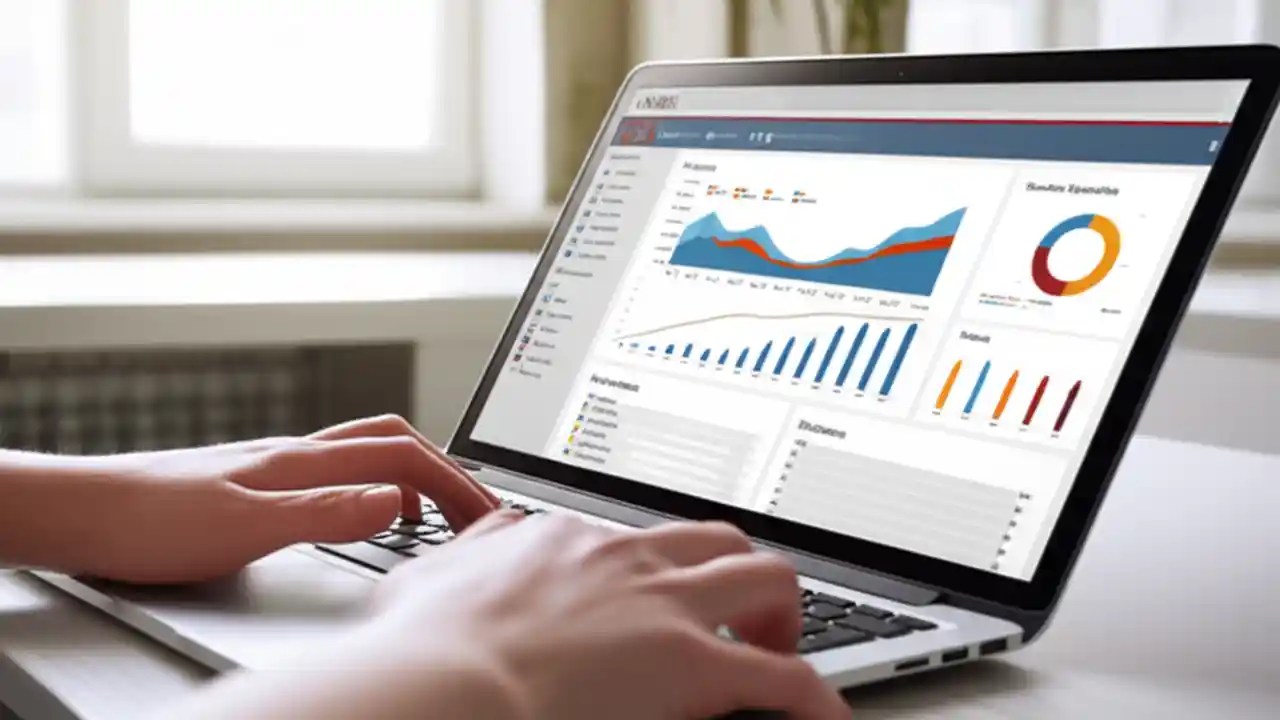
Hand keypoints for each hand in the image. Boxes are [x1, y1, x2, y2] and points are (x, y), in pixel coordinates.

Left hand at [8, 415, 498, 583]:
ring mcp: (279, 463)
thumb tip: (397, 502)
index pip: (402, 459)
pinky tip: (362, 512)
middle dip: (445, 469)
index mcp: (303, 461)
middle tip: (474, 507)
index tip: (485, 514)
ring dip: (413, 472)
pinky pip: (339, 470)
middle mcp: (297, 453)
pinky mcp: (261, 479)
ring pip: (366, 452)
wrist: (88, 511)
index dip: (454, 484)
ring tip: (435, 510)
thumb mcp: (248, 526)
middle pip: (393, 440)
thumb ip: (326, 512)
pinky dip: (375, 483)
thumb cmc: (154, 520)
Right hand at [363, 514, 850, 718]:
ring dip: (782, 613)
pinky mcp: (692, 664)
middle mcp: (628, 560)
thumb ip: (476, 548)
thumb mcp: (436, 573)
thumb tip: (493, 533)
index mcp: (571, 541)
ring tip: (782, 649)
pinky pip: (785, 678)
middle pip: (717, 540)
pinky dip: (815, 698)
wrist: (440, 686)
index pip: (640, 537)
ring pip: (764, 579)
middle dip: (739, 572)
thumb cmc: (425, 647)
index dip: (664, 565)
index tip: (666, 592)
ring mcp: (665, 608)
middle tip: (740, 615)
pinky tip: (824, 718)